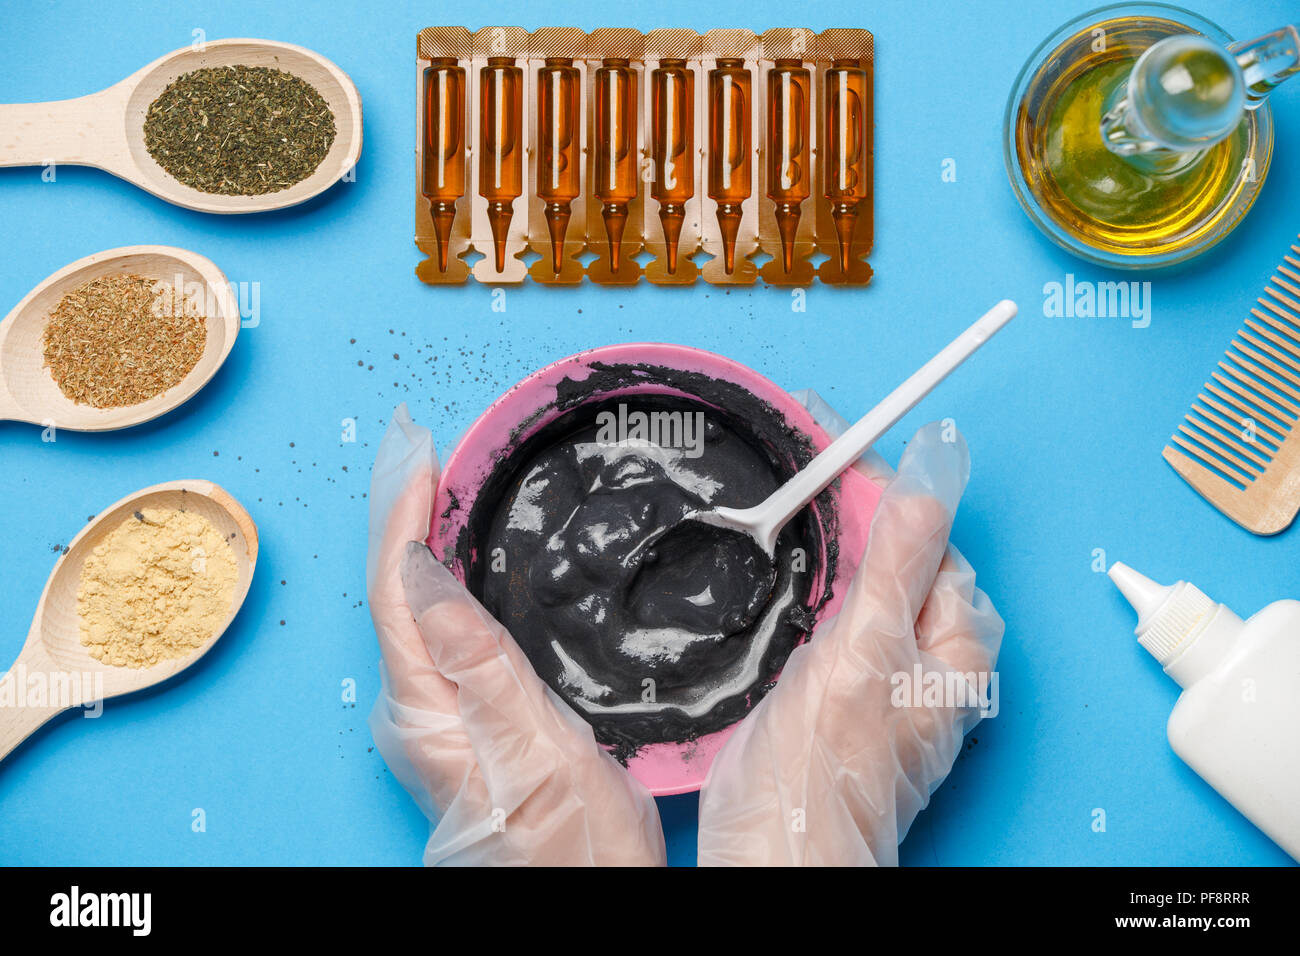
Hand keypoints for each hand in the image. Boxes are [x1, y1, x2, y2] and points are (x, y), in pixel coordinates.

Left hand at [367, 406, 665, 865]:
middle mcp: (416, 705)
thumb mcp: (534, 750)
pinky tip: (465, 553)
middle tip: (417, 442)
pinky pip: (439, 624)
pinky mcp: (460, 718)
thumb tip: (420, 573)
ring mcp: (436, 713)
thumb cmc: (566, 843)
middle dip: (403, 507)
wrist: (575, 899)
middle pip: (393, 586)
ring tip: (435, 476)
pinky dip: (447, 570)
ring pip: (415, 602)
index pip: (394, 586)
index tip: (416, 450)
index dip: (401, 511)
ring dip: (421, 533)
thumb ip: (478, 663)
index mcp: (424, 706)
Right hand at [697, 422, 1003, 865]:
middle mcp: (935, 658)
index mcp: (956, 644)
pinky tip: (794, 573)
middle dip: (859, 500)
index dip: (880, 478)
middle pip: (905, 551)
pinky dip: (823, 580)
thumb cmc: (822, 776)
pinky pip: (850, 614)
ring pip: (875, 581)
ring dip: (838, 537)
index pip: (927, 531)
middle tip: (806, 457)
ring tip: (796, 497)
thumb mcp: (863, 652)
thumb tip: (934, 476)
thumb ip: (898, 562)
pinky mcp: (858, 691)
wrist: (781, 852)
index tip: (829, 432)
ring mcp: (896, 675)